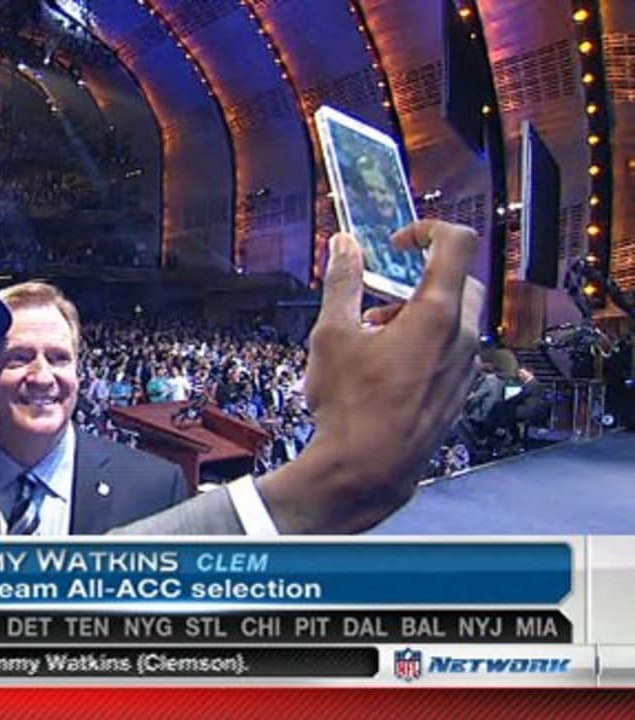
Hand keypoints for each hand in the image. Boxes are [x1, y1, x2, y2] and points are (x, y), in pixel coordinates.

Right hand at [260, 220, 482, 532]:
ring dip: (419, 314)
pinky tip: (386, 368)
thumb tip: (344, 245)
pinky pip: (452, 351)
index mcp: (436, 314)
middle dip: (419, 278)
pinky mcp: (460, 391)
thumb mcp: (332, 335)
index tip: (398, 242)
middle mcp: (461, 337)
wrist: (369, 471)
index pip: (456, 243)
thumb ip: (342, 282)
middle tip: (379, 298)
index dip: (427, 229)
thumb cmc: (351, 408)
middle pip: (459, 280)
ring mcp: (466, 367)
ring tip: (373, 338)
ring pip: (455, 318)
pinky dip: (426, 344)